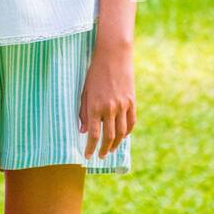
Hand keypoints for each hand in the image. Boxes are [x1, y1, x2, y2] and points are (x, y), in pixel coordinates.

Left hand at [79, 42, 135, 158]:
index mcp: (95, 106)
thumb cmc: (94, 73)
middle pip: (108, 137)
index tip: (87, 156)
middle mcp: (110, 109)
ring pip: (121, 133)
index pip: (93, 134)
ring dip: (116, 144)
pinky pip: (131, 122)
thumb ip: (83, 111)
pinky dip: (127, 132)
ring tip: (110, 150)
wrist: (113, 57)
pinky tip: (122, 136)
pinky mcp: (132, 102)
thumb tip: (82, 130)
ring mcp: (123, 106)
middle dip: (103, 149)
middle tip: (100, 156)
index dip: (90, 147)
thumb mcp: (84, 91)